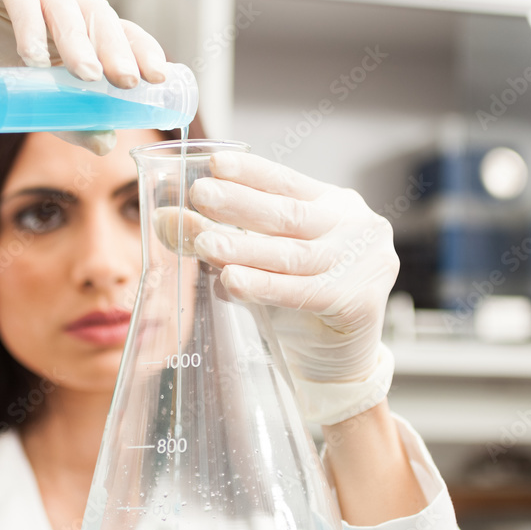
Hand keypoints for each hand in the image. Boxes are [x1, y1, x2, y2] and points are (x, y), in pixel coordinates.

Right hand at [0, 0, 166, 154]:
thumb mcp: (41, 105)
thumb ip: (73, 121)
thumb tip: (109, 145)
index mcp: (83, 24)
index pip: (122, 32)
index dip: (143, 50)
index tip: (158, 78)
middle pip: (100, 15)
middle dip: (117, 49)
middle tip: (126, 81)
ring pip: (64, 2)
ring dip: (77, 41)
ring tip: (86, 76)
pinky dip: (29, 24)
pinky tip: (33, 56)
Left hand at [189, 152, 399, 424]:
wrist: (337, 364)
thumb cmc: (298, 306)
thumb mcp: (260, 263)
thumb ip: (222, 239)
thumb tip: (164, 219)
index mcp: (335, 205)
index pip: (288, 182)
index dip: (251, 173)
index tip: (214, 165)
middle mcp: (356, 226)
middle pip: (289, 214)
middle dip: (240, 205)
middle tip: (200, 195)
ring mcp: (365, 263)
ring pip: (292, 254)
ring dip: (244, 249)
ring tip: (205, 245)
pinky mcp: (361, 301)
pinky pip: (302, 292)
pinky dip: (264, 287)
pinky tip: (233, 282)